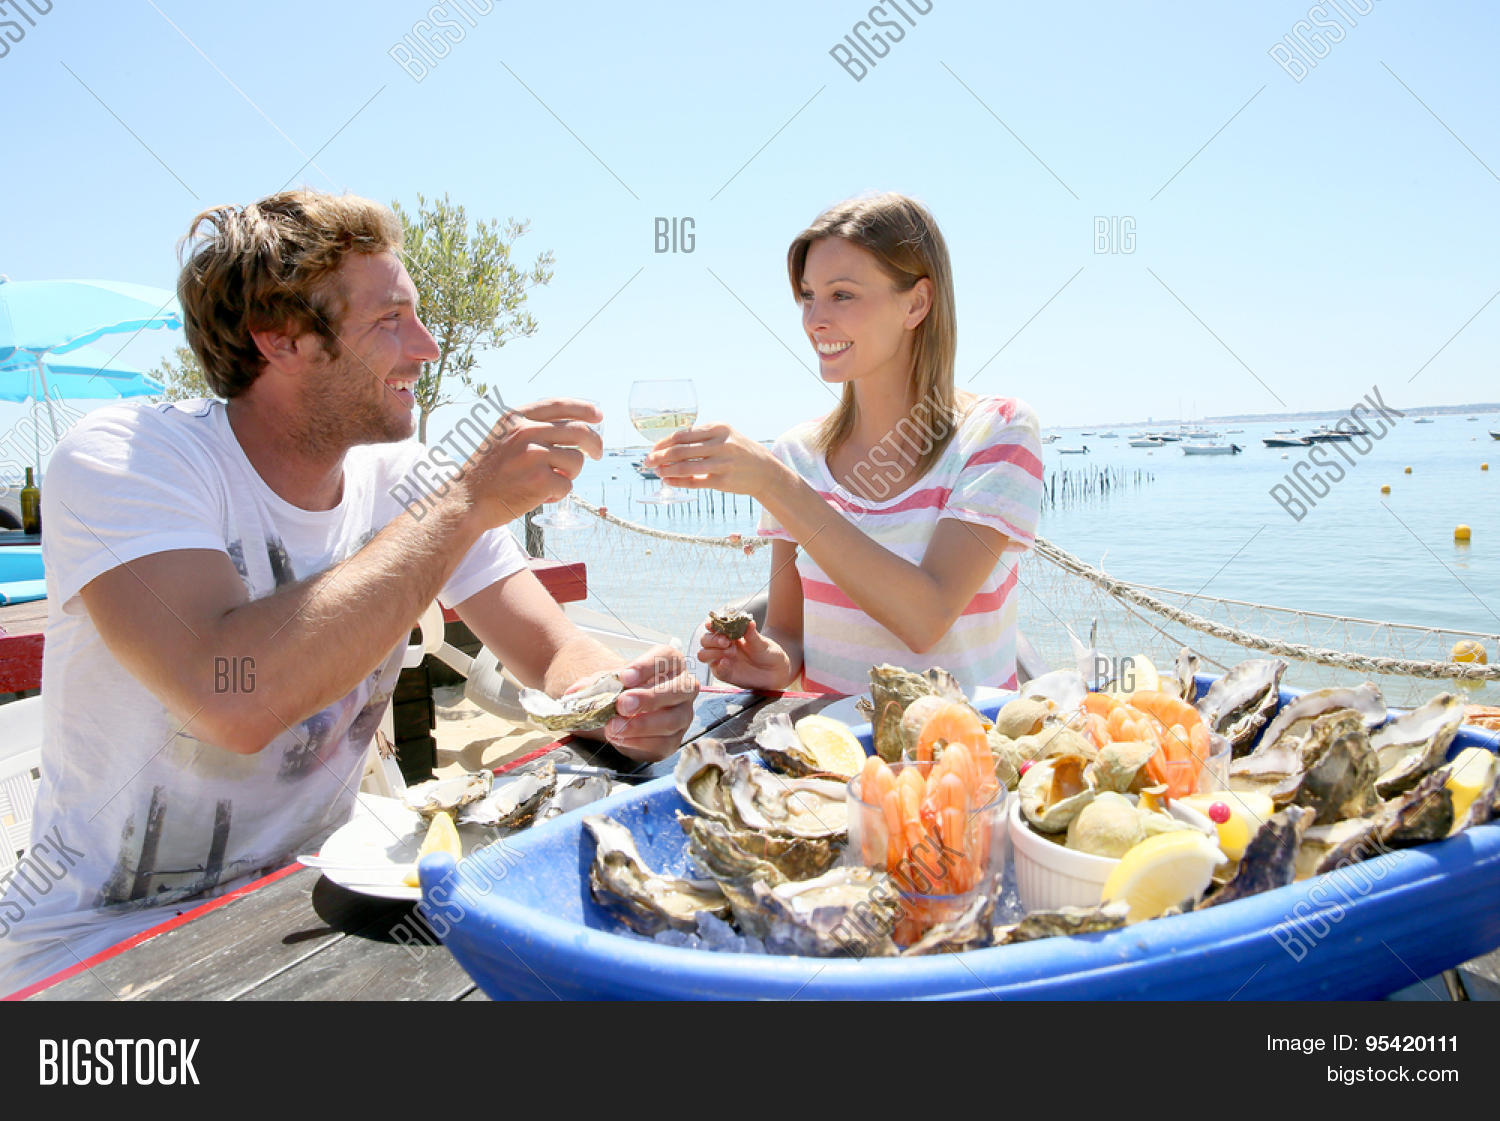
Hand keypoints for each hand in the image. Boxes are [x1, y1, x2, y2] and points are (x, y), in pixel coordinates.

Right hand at [452, 398, 602, 527]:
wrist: (466, 501)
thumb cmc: (488, 473)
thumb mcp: (503, 438)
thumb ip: (531, 429)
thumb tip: (576, 428)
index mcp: (516, 418)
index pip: (559, 405)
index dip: (584, 409)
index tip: (599, 415)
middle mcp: (526, 432)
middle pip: (579, 431)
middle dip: (595, 443)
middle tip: (598, 454)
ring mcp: (534, 456)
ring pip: (576, 461)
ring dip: (569, 475)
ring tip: (547, 482)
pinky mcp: (541, 481)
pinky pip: (567, 486)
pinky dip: (558, 495)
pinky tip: (538, 497)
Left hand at [590, 645, 699, 761]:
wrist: (619, 714)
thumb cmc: (619, 691)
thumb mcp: (605, 683)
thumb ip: (592, 685)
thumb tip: (574, 693)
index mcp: (669, 664)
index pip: (667, 658)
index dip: (647, 666)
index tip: (625, 676)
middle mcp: (683, 687)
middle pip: (678, 689)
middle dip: (649, 698)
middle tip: (622, 704)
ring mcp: (682, 715)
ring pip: (673, 719)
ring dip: (642, 724)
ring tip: (614, 726)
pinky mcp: (673, 740)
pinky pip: (663, 743)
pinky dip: (639, 742)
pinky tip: (620, 738)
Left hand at [644, 423, 782, 497]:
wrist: (765, 471)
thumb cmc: (739, 451)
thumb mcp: (724, 436)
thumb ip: (701, 437)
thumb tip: (668, 445)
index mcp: (718, 428)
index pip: (682, 435)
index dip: (663, 443)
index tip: (652, 449)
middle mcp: (721, 444)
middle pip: (680, 450)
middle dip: (659, 457)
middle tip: (647, 462)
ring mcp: (722, 463)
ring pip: (685, 467)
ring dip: (667, 470)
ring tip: (657, 472)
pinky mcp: (723, 481)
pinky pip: (694, 482)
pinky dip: (678, 482)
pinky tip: (669, 481)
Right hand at [696, 619, 792, 691]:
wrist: (775, 671)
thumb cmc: (767, 652)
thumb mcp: (762, 642)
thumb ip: (752, 635)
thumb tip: (749, 622)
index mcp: (729, 634)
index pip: (713, 627)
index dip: (711, 625)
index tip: (712, 625)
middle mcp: (721, 646)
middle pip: (704, 640)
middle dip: (713, 639)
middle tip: (726, 642)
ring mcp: (721, 660)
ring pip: (703, 654)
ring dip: (713, 652)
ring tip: (731, 652)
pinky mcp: (724, 673)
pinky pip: (715, 670)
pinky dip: (719, 666)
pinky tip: (727, 663)